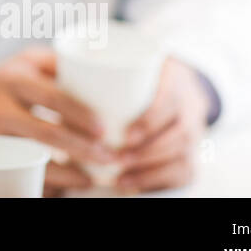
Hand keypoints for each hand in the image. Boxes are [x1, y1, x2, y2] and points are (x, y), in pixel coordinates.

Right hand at [0, 47, 117, 195]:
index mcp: (16, 72)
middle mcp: (0, 99)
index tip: (105, 127)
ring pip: (35, 156)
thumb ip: (58, 69)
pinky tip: (69, 185)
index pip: (54, 93)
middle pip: (46, 130)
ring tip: (94, 178)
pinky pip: (21, 171)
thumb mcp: (21, 67)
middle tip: (110, 156)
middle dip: (81, 147)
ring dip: (69, 170)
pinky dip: (48, 182)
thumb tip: (114, 82)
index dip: (81, 112)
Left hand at [113, 57, 212, 192]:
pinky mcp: (192, 154)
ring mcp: (195, 133)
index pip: (170, 100)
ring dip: (150, 171)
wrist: (179, 85)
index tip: (126, 135)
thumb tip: (55, 67)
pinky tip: (134, 185)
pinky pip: (184, 173)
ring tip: (120, 178)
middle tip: (116, 159)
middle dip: (147, 152)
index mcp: (175, 80)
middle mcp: (190, 108)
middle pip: (180, 134)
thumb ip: (100, 67)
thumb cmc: (142, 75)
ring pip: (183, 157)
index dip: (151, 120)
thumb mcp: (130, 64)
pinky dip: (159, 183)